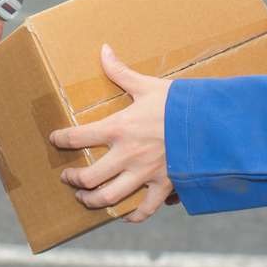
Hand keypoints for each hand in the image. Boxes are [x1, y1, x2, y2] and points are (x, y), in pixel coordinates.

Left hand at [49, 45, 173, 222]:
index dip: (61, 139)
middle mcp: (127, 155)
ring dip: (92, 201)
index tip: (56, 139)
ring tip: (85, 198)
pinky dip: (132, 216)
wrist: (211, 123)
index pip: (77, 137)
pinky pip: (144, 209)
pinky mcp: (163, 186)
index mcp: (119, 128)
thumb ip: (121, 72)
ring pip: (109, 198)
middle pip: (89, 177)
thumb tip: (103, 50)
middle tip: (68, 177)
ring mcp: (145, 174)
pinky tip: (125, 215)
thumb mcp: (147, 85)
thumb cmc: (178, 103)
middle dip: (74, 179)